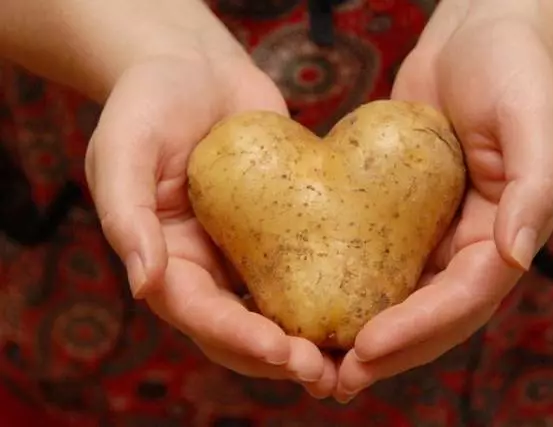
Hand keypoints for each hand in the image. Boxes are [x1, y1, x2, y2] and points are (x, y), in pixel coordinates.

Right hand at [84, 27, 335, 396]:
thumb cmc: (150, 101)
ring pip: (278, 310)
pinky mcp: (283, 231)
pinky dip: (331, 291)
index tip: (281, 351)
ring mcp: (247, 252)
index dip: (237, 337)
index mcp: (165, 259)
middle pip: (240, 330)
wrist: (196, 69)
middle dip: (279, 357)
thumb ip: (127, 214)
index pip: (198, 313)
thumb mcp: (123, 148)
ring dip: (310, 341)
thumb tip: (145, 285)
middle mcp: (206, 267)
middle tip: (324, 373)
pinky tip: (367, 305)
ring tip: (351, 360)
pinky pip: (307, 267)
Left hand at [335, 0, 552, 400]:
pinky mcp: (402, 213)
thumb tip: (513, 256)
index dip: (420, 329)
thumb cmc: (513, 67)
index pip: (465, 298)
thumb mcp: (534, 116)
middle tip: (336, 378)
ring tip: (317, 363)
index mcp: (507, 232)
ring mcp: (436, 230)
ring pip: (401, 298)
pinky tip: (311, 303)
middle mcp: (471, 241)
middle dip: (387, 351)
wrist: (479, 35)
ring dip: (364, 335)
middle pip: (432, 315)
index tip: (368, 347)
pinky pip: (376, 259)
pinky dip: (349, 288)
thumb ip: (535, 186)